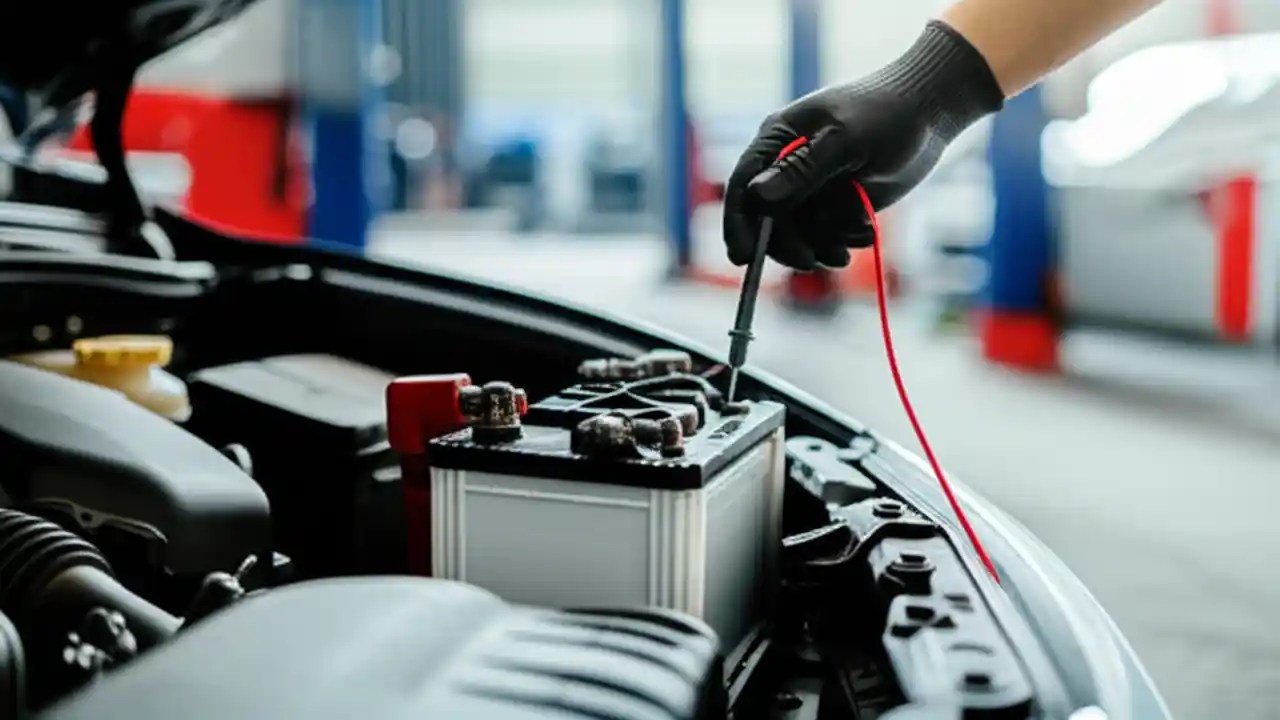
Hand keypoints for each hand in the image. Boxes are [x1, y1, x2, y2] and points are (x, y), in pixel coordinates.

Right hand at [723, 21, 1003, 269]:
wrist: (930, 113)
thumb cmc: (887, 112)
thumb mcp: (845, 140)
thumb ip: (801, 169)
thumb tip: (756, 197)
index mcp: (777, 140)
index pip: (743, 186)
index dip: (738, 223)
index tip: (743, 259)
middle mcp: (786, 167)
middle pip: (768, 220)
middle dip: (789, 244)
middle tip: (813, 261)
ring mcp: (811, 189)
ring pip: (799, 234)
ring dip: (822, 246)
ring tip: (857, 240)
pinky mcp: (834, 205)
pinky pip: (825, 236)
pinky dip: (842, 242)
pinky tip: (866, 235)